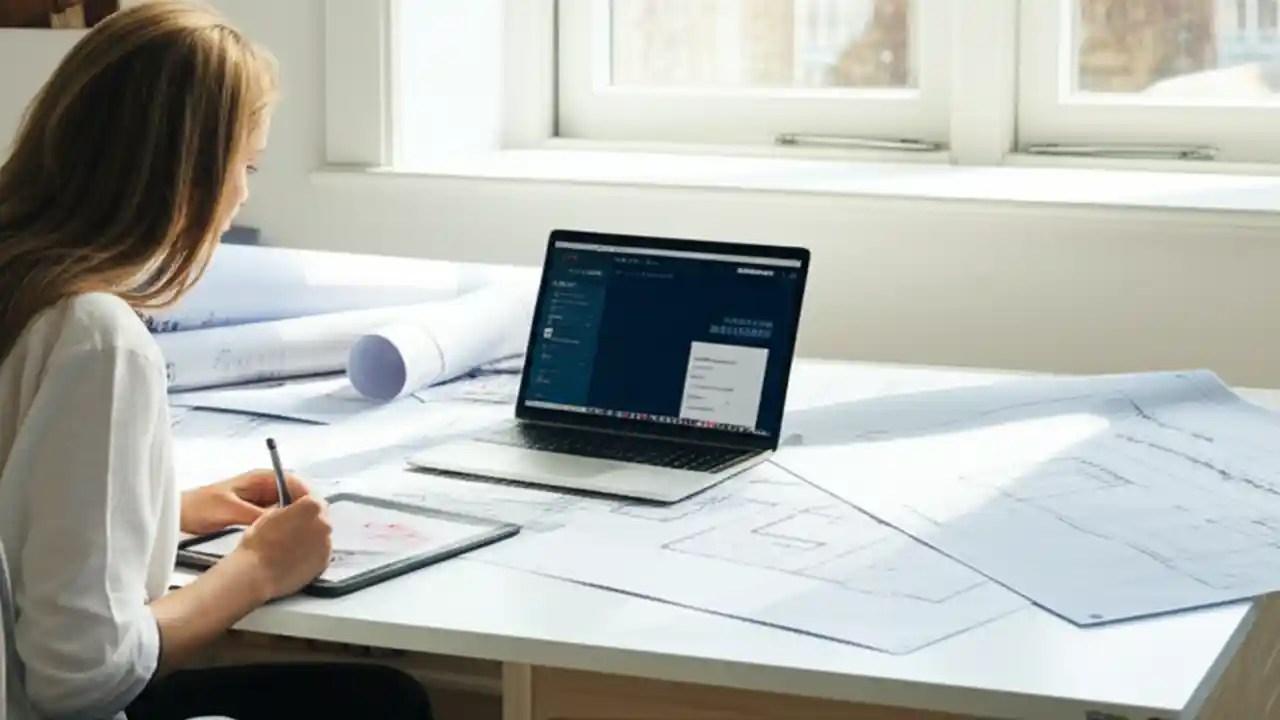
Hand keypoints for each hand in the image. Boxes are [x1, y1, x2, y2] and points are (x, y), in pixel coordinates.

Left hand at [181, 469, 311, 534]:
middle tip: (311, 526)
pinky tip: (285, 538)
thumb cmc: (200, 506)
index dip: (306, 494)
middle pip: (293, 495)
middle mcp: (263, 486)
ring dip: (292, 519)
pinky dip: (282, 526)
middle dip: (303, 509)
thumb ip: (257, 514)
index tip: (314, 510)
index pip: (293, 480)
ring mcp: (259, 500)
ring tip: (301, 534)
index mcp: (259, 478)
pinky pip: (275, 518)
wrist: (179, 514)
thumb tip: (281, 521)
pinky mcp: (254, 514)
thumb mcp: (231, 510)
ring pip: (285, 508)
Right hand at [233, 496, 333, 599]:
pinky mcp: (324, 562)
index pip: (311, 496)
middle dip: (307, 517)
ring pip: (320, 535)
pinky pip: (320, 552)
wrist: (258, 574)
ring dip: (311, 535)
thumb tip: (291, 510)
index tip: (294, 501)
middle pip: (319, 515)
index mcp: (312, 507)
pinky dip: (312, 551)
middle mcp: (325, 524)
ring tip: (292, 542)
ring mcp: (327, 544)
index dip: (301, 499)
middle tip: (292, 523)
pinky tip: (297, 555)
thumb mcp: (269, 514)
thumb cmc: (258, 543)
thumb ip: (287, 508)